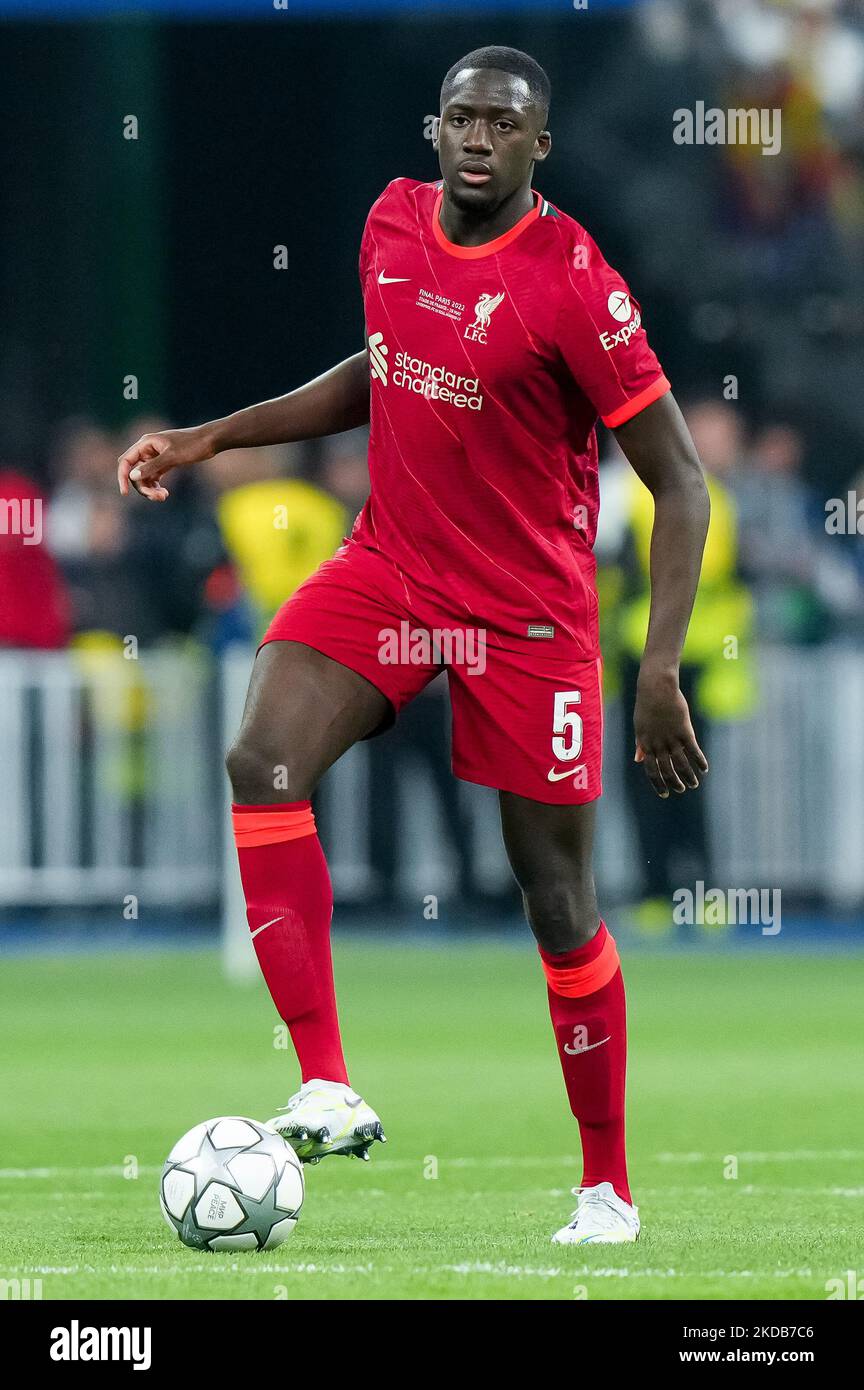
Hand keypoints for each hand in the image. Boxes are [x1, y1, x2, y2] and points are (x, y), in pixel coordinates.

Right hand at [117, 424, 216, 500]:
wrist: (210, 441)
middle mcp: (147, 450)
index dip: (123, 477)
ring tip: (164, 496)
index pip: (126, 461)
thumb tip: (133, 477)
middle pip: (135, 473)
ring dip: (150, 489)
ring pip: (144, 477)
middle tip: (157, 497)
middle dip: (142, 487)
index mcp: (145, 443)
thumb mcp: (171, 457)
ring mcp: (155, 457)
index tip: (125, 493)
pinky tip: (165, 493)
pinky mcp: (164, 463)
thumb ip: (152, 466)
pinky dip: (156, 487)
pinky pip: (153, 478)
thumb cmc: (192, 445)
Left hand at [633, 665, 707, 797]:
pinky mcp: (685, 731)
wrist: (657, 688)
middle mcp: (658, 745)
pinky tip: (704, 769)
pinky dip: (700, 761)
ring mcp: (672, 738)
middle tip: (682, 789)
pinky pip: (694, 751)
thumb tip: (638, 759)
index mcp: (646, 744)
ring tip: (694, 784)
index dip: (658, 784)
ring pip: (681, 764)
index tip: (664, 793)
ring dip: (688, 776)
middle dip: (675, 783)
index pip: (651, 770)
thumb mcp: (640, 727)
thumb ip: (641, 744)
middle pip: (667, 770)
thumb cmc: (647, 706)